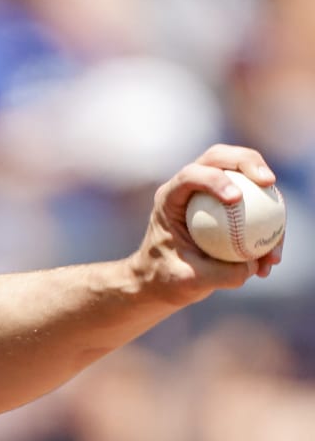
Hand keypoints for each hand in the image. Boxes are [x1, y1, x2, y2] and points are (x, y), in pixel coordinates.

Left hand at [130, 144, 282, 305]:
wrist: (161, 281)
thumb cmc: (166, 278)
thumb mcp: (187, 281)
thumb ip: (218, 273)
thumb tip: (253, 264)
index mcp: (169, 199)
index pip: (190, 175)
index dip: (214, 178)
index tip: (236, 198)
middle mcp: (189, 190)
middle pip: (219, 158)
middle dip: (248, 161)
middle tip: (269, 182)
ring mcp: (210, 195)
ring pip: (244, 179)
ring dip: (269, 199)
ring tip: (280, 232)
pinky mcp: (228, 208)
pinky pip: (256, 208)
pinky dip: (269, 228)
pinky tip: (273, 259)